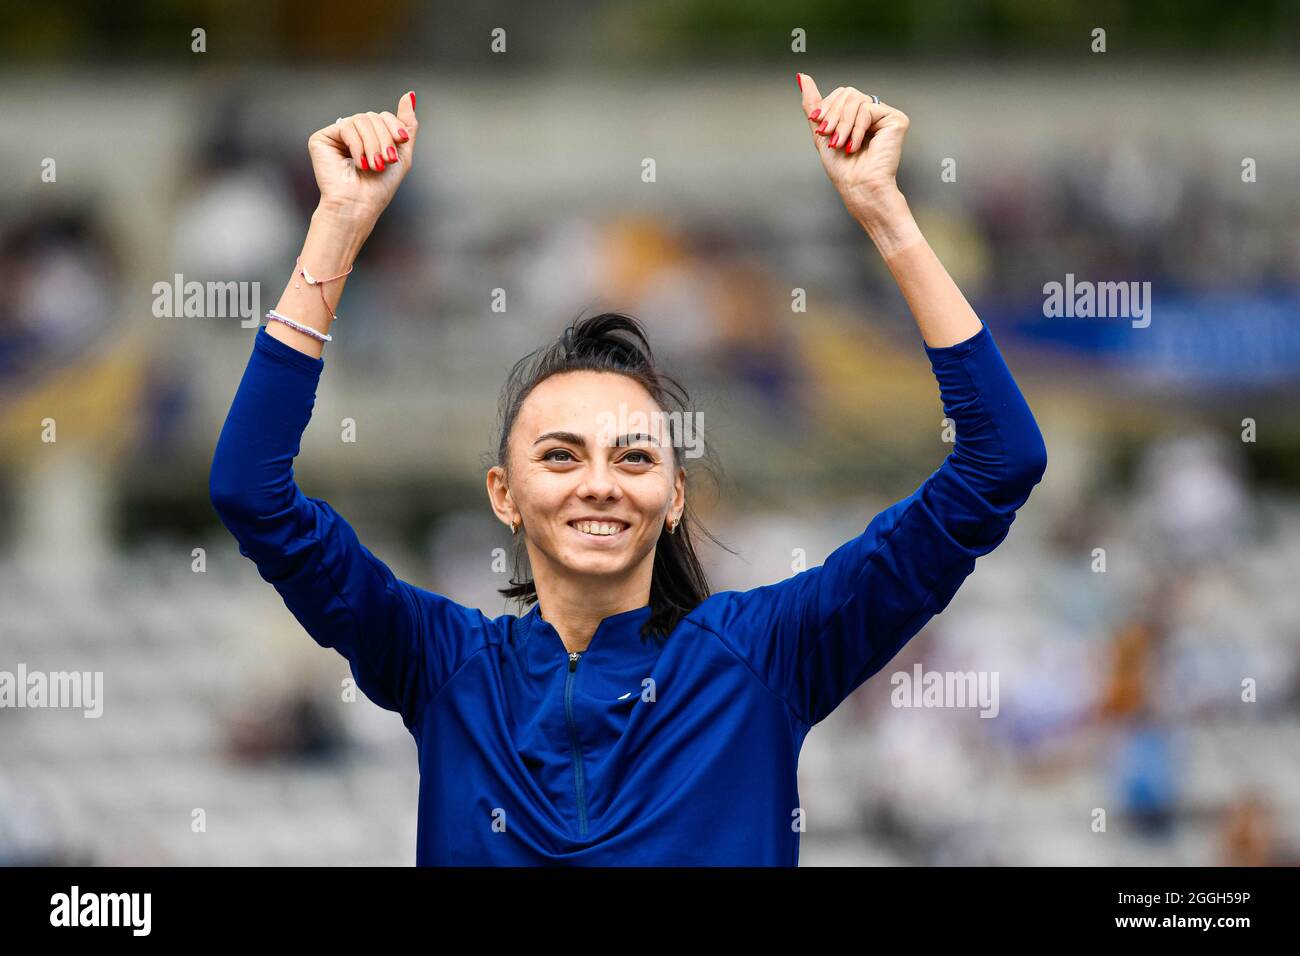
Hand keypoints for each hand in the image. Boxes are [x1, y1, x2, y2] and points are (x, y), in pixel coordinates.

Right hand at [308, 90, 418, 223]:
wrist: (359, 205)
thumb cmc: (379, 187)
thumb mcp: (401, 154)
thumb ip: (406, 125)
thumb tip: (410, 94)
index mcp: (368, 137)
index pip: (383, 116)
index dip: (394, 126)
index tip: (401, 141)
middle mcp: (351, 133)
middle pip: (373, 116)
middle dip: (385, 138)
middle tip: (386, 160)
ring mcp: (335, 135)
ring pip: (361, 120)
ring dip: (373, 144)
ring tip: (374, 165)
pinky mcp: (321, 139)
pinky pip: (346, 127)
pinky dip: (358, 145)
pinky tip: (359, 163)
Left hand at [796, 73, 909, 220]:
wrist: (857, 186)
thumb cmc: (842, 168)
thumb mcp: (821, 132)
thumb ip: (814, 104)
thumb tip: (802, 76)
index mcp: (858, 115)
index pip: (841, 94)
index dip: (827, 107)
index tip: (819, 125)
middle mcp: (874, 112)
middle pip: (848, 93)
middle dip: (833, 116)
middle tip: (831, 137)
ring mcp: (885, 115)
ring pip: (856, 100)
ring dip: (842, 124)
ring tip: (842, 144)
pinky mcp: (896, 120)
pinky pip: (868, 109)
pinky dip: (857, 128)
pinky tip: (856, 145)